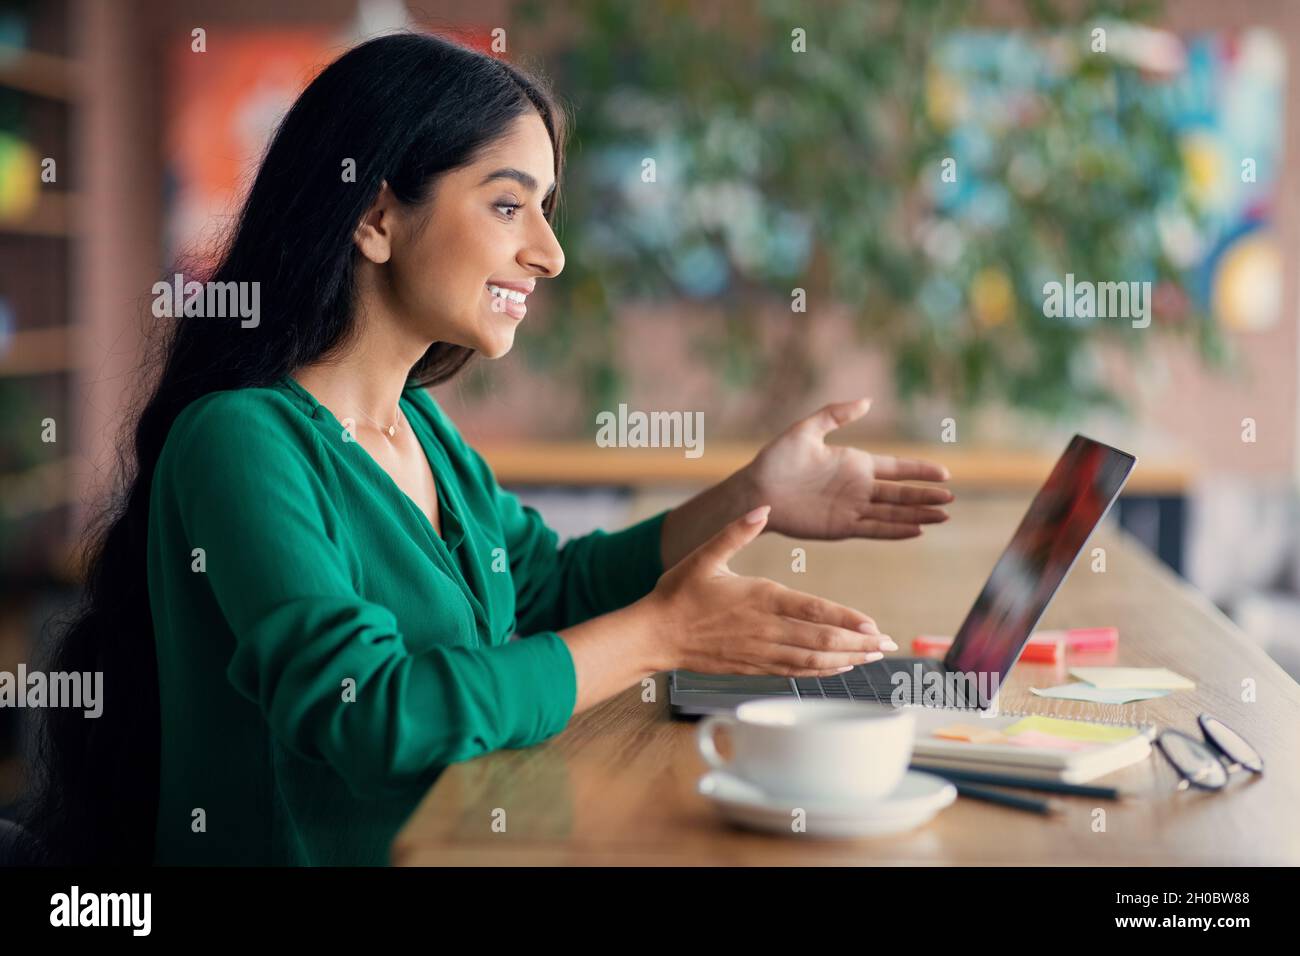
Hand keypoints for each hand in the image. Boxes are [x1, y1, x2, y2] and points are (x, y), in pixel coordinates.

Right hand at [642, 505, 895, 676]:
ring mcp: (760, 651)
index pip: (814, 611)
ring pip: (812, 661)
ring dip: (846, 660)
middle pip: (822, 641)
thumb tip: (763, 508)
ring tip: (872, 657)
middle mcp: (766, 629)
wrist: (655, 635)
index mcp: (760, 598)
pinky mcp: (753, 666)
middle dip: (859, 644)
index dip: (847, 620)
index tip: (873, 625)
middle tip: (887, 644)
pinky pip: (795, 672)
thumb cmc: (678, 593)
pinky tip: (839, 668)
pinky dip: (821, 672)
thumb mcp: (706, 555)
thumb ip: (737, 531)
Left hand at [741, 397, 953, 540]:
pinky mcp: (841, 527)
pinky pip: (873, 529)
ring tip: (943, 516)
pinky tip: (916, 531)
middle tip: (951, 498)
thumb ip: (836, 415)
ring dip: (917, 514)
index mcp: (854, 463)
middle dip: (926, 495)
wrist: (757, 491)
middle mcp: (858, 487)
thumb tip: (867, 401)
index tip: (944, 473)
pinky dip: (895, 530)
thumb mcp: (807, 430)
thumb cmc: (777, 459)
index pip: (896, 468)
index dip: (919, 470)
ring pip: (892, 513)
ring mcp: (851, 508)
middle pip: (900, 493)